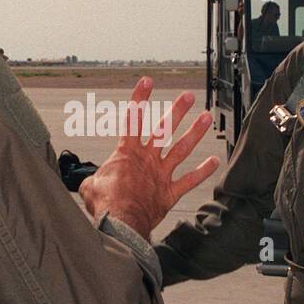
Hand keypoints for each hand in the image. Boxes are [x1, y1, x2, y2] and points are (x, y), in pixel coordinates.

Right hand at [79, 78, 219, 239]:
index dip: (140, 98)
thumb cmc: (104, 204)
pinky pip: (190, 180)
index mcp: (126, 153)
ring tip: (206, 117)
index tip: (147, 81)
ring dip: (195, 132)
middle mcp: (147, 159)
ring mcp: (161, 174)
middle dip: (177, 111)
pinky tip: (214, 162)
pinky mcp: (169, 192)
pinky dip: (203, 172)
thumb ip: (93, 179)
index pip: (132, 119)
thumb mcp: (89, 186)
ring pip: (181, 149)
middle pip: (163, 129)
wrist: (120, 222)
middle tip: (188, 96)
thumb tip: (90, 183)